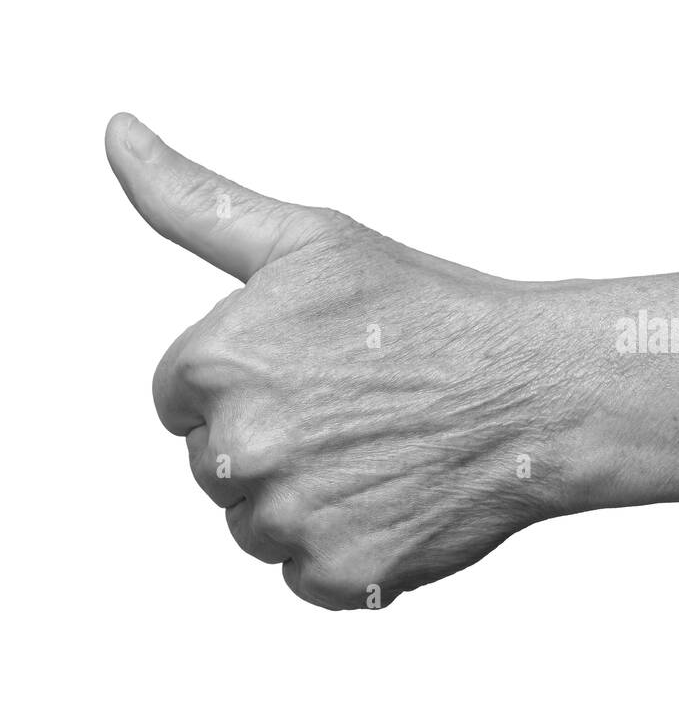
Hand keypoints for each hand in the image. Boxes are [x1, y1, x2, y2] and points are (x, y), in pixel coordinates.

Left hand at [105, 112, 585, 608]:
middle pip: (212, 463)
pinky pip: (303, 571)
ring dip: (299, 497)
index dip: (242, 378)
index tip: (306, 363)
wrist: (531, 384)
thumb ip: (193, 198)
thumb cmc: (421, 305)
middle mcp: (239, 448)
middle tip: (349, 402)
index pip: (178, 396)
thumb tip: (117, 133)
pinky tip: (389, 493)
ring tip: (371, 447)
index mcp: (216, 362)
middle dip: (266, 438)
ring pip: (253, 523)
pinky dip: (340, 544)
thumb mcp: (304, 237)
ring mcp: (290, 518)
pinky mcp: (338, 575)